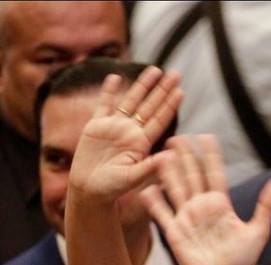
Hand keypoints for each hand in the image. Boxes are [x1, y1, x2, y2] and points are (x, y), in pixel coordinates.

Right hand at [69, 66, 182, 201]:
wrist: (89, 189)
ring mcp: (114, 127)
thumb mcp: (134, 177)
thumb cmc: (113, 188)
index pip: (159, 120)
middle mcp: (131, 132)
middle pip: (150, 106)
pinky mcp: (96, 126)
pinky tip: (115, 77)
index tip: (181, 91)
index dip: (170, 105)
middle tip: (176, 74)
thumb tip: (171, 156)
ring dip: (142, 85)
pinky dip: (108, 91)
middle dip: (162, 89)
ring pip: (130, 101)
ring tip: (155, 69)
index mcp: (142, 143)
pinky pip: (103, 105)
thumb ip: (151, 166)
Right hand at [141, 135, 270, 264]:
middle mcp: (202, 207)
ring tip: (161, 154)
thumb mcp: (257, 231)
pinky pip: (162, 214)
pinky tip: (146, 188)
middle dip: (185, 156)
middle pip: (191, 176)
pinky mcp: (175, 232)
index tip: (206, 136)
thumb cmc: (242, 261)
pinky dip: (154, 202)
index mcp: (221, 204)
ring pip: (175, 189)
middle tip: (176, 137)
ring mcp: (187, 218)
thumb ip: (266, 207)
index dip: (210, 156)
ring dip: (168, 173)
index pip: (214, 174)